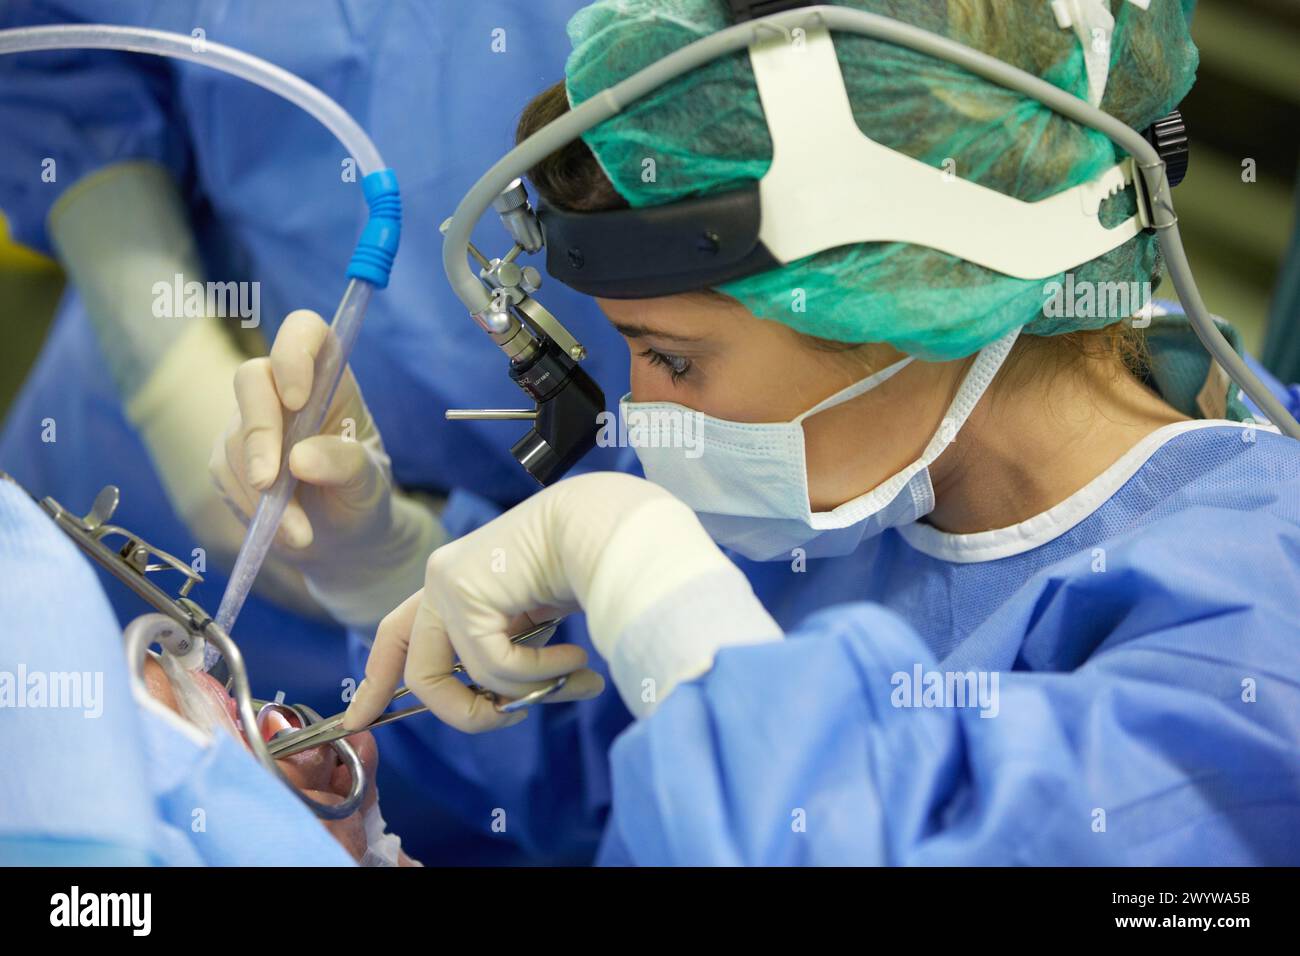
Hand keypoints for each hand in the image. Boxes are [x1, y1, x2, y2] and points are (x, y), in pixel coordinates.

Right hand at [209, 309, 440, 626]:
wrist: (340, 539)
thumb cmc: (360, 497)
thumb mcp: (369, 485)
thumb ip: (347, 465)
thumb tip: (301, 459)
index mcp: (329, 378)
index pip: (304, 332)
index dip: (294, 352)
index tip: (298, 398)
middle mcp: (283, 390)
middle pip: (251, 380)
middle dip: (260, 432)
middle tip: (272, 482)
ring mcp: (250, 421)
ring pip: (234, 436)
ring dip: (260, 488)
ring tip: (301, 533)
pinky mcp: (229, 458)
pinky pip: (224, 472)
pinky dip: (249, 505)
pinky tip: (282, 531)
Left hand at [344, 473, 780, 731]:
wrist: (604, 527)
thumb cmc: (581, 567)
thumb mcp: (534, 622)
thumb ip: (510, 655)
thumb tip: (516, 706)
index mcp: (454, 583)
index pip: (396, 635)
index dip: (378, 680)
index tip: (359, 718)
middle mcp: (440, 580)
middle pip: (421, 672)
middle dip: (461, 711)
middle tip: (510, 721)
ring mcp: (447, 584)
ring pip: (461, 678)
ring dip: (521, 691)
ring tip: (572, 676)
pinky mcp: (464, 592)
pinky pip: (493, 666)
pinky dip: (539, 673)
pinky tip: (576, 659)